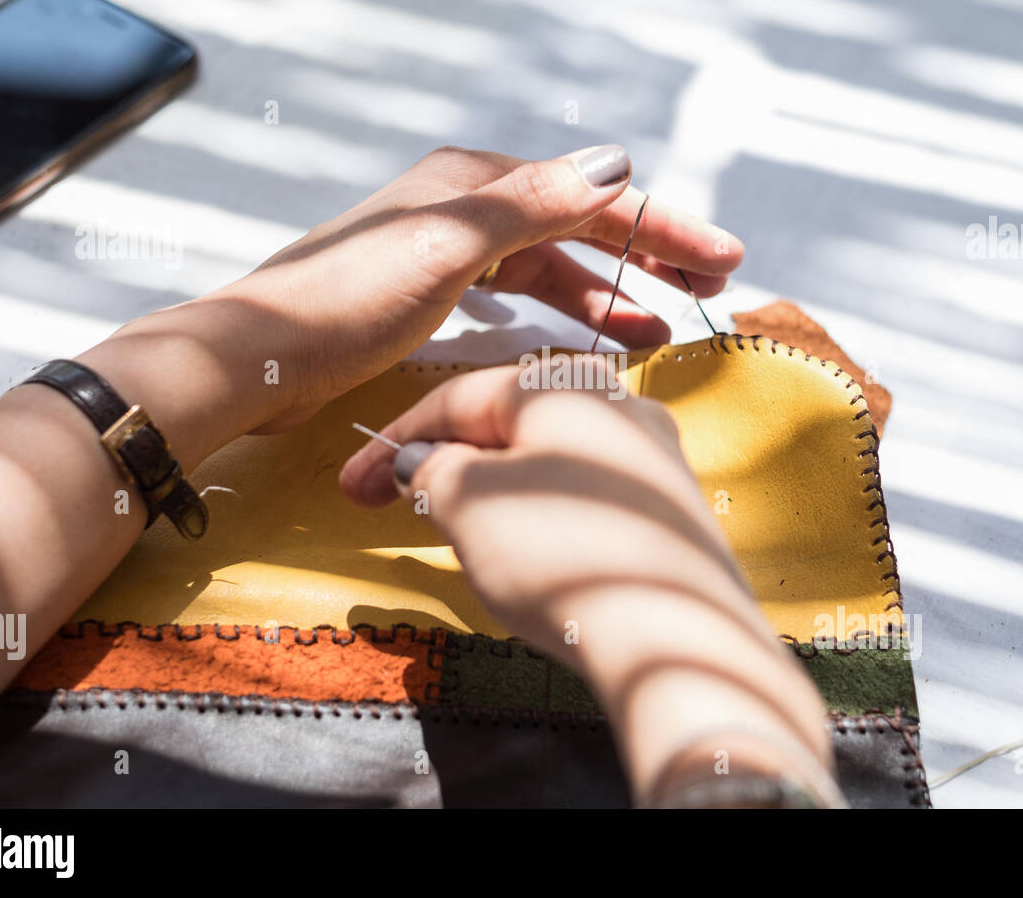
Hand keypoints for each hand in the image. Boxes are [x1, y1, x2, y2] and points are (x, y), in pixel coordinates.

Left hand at [230, 144, 741, 431]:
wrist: (260, 358)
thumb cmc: (346, 303)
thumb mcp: (450, 247)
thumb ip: (534, 205)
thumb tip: (615, 163)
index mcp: (477, 183)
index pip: (595, 198)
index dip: (664, 228)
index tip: (725, 261)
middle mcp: (467, 206)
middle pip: (580, 226)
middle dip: (648, 255)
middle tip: (708, 288)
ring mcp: (448, 248)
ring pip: (552, 265)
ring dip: (609, 292)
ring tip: (657, 326)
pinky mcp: (432, 291)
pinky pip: (520, 292)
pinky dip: (561, 308)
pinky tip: (577, 328)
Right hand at [340, 365, 840, 806]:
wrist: (667, 638)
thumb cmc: (557, 554)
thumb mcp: (466, 502)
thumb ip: (432, 469)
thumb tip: (425, 463)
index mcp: (562, 384)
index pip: (458, 397)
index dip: (393, 441)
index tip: (352, 487)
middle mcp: (618, 404)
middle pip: (507, 425)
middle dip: (446, 461)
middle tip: (398, 504)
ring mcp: (654, 455)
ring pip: (548, 460)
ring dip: (493, 488)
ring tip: (457, 531)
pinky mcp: (671, 510)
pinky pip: (585, 496)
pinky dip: (541, 513)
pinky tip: (526, 553)